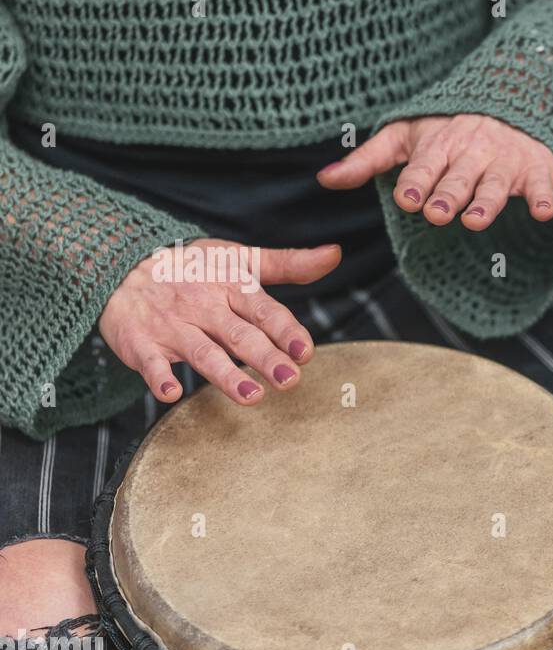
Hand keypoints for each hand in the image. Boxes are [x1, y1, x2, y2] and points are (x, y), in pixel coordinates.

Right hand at [98, 239, 340, 404]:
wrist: (120, 264)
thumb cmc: (192, 268)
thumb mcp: (239, 259)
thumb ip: (288, 263)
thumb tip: (334, 253)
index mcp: (231, 286)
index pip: (265, 311)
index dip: (286, 331)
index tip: (305, 352)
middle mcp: (204, 306)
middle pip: (240, 335)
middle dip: (265, 357)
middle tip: (290, 380)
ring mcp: (172, 325)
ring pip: (202, 352)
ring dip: (225, 375)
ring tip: (251, 396)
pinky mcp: (140, 342)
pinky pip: (150, 361)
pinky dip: (157, 377)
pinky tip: (171, 393)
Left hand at [317, 114, 552, 229]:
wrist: (510, 101)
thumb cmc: (448, 129)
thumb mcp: (405, 137)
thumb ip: (368, 160)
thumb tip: (324, 180)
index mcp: (438, 146)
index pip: (425, 165)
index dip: (417, 181)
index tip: (407, 199)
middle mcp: (472, 153)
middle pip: (459, 177)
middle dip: (448, 193)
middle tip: (437, 213)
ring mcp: (505, 162)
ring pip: (496, 184)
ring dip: (488, 201)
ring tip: (475, 220)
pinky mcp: (536, 171)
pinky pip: (542, 186)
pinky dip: (545, 198)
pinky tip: (545, 211)